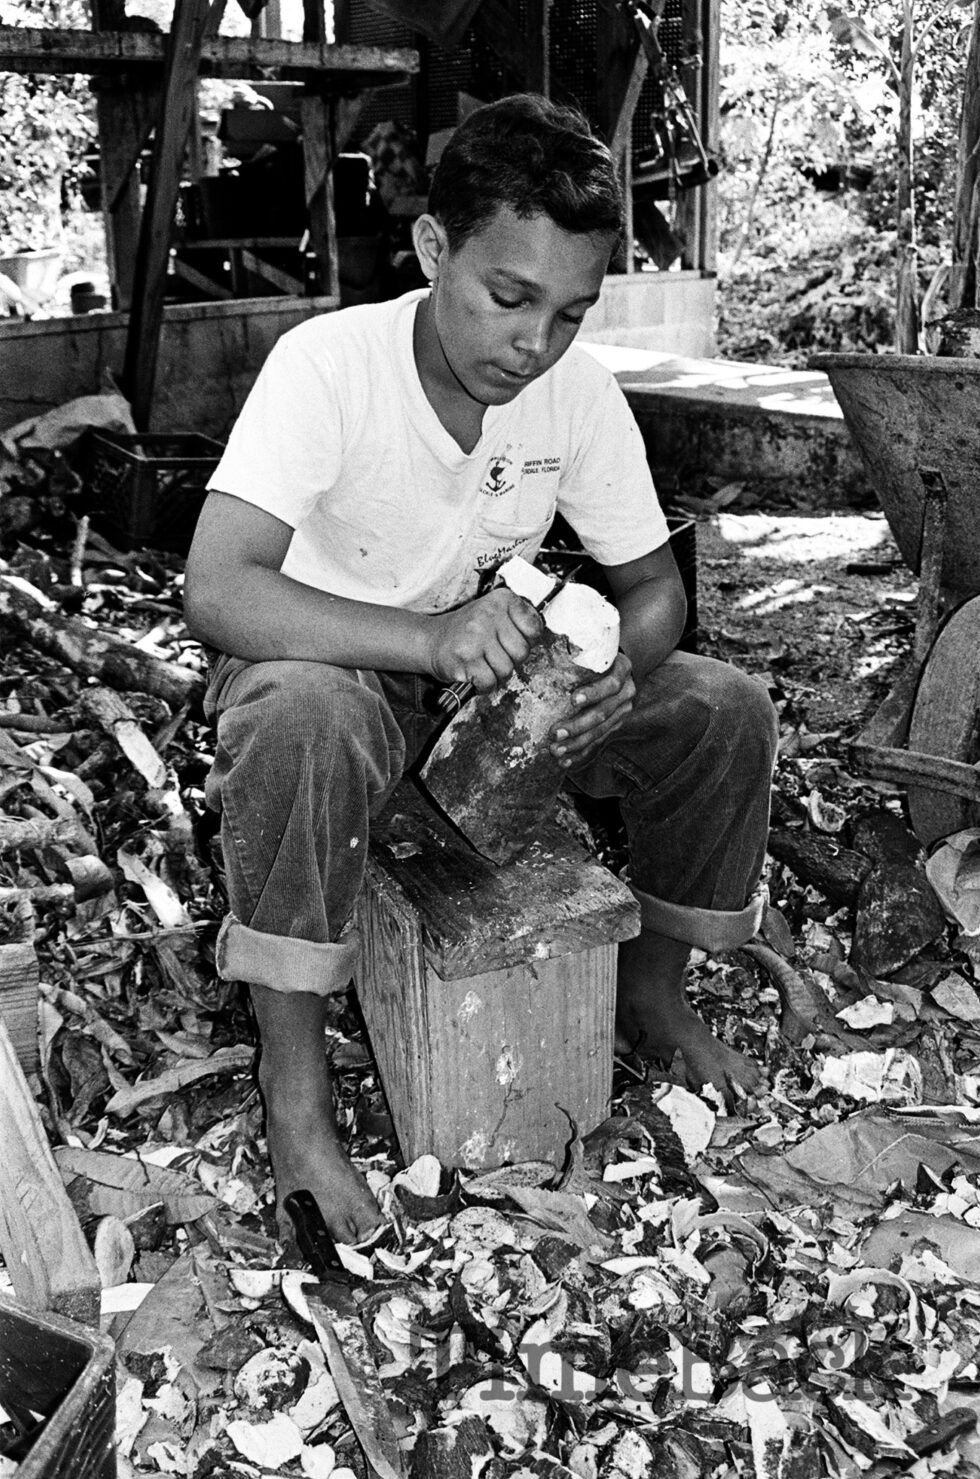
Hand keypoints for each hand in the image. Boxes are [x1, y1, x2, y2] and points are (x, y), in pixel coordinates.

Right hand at [427, 589, 542, 690]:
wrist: (431, 640)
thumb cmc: (467, 632)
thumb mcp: (494, 615)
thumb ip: (518, 622)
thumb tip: (538, 637)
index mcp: (501, 600)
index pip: (534, 627)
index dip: (526, 641)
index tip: (511, 642)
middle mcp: (488, 613)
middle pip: (522, 652)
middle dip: (511, 661)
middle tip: (493, 655)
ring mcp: (476, 635)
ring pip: (506, 669)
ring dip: (496, 674)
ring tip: (482, 664)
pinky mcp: (466, 657)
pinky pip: (490, 681)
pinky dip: (484, 685)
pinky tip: (475, 675)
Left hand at [550, 652, 634, 765]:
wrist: (617, 663)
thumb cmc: (595, 652)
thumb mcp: (592, 647)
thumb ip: (574, 649)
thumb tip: (536, 645)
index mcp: (622, 669)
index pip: (611, 684)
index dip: (593, 693)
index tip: (573, 700)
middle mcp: (626, 692)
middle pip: (603, 713)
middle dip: (578, 726)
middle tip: (555, 733)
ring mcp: (622, 711)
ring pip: (601, 732)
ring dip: (577, 744)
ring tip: (555, 750)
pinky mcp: (615, 725)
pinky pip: (599, 742)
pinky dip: (581, 754)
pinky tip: (565, 762)